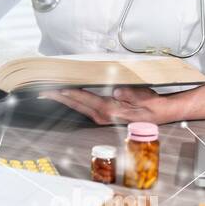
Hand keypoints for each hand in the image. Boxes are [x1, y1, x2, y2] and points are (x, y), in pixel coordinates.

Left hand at [37, 87, 166, 124]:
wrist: (162, 114)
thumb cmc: (153, 104)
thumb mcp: (146, 98)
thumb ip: (131, 94)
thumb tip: (117, 91)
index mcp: (111, 110)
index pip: (85, 99)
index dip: (69, 93)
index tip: (55, 88)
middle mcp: (104, 115)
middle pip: (77, 104)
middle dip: (59, 97)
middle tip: (43, 90)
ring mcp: (103, 117)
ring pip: (78, 107)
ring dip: (64, 99)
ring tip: (50, 91)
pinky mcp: (104, 116)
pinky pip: (84, 108)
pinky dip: (74, 101)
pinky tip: (68, 96)